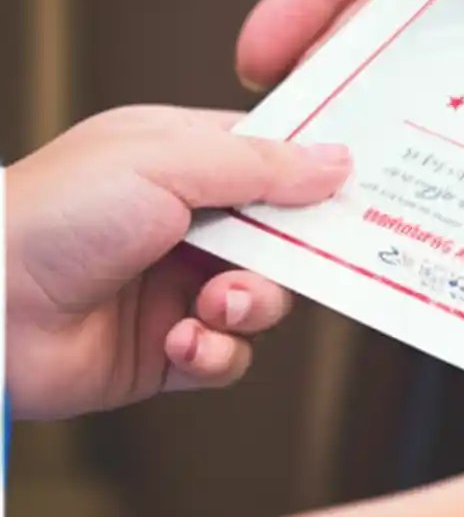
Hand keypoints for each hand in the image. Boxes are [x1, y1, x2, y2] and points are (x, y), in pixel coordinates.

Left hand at [5, 105, 351, 418]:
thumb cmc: (57, 215)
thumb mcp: (168, 162)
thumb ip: (262, 165)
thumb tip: (340, 162)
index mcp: (181, 160)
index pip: (271, 161)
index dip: (314, 178)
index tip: (354, 193)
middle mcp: (185, 222)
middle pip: (282, 239)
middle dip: (291, 256)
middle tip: (293, 262)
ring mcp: (176, 287)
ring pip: (264, 300)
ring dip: (250, 306)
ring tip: (214, 307)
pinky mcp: (166, 349)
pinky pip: (228, 355)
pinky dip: (216, 352)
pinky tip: (183, 341)